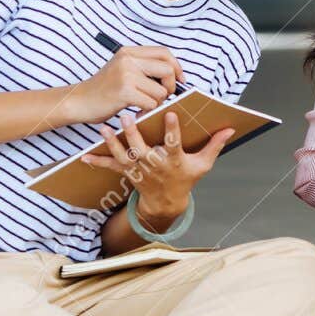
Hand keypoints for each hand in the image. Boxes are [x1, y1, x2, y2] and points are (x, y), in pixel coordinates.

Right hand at [66, 46, 184, 124]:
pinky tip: (137, 112)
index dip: (177, 67)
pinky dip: (147, 111)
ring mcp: (126, 75)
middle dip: (171, 86)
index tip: (180, 80)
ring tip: (144, 105)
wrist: (79, 101)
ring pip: (161, 90)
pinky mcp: (124, 91)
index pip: (164, 52)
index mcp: (129, 52)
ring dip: (157, 102)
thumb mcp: (123, 69)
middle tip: (162, 96)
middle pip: (168, 69)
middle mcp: (128, 60)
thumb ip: (144, 67)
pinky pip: (151, 103)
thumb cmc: (104, 90)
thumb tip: (176, 75)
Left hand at [81, 112, 233, 225]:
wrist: (166, 202)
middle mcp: (155, 165)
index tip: (170, 113)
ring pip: (124, 156)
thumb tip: (230, 129)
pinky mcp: (128, 172)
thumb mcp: (203, 164)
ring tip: (104, 130)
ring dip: (112, 143)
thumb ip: (215, 145)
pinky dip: (98, 162)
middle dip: (134, 134)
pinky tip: (84, 156)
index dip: (172, 129)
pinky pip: (111, 166)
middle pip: (143, 149)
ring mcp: (139, 170)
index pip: (174, 143)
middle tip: (127, 116)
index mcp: (174, 161)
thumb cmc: (186, 178)